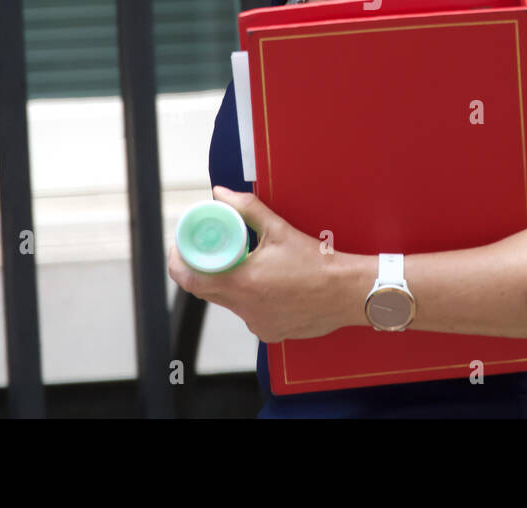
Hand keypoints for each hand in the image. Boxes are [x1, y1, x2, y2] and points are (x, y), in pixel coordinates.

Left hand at [167, 185, 356, 342]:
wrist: (346, 291)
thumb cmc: (317, 262)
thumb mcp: (279, 229)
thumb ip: (246, 209)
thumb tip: (220, 195)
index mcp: (243, 282)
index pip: (190, 279)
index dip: (180, 263)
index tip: (182, 249)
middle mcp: (245, 308)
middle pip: (207, 290)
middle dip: (206, 270)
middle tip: (214, 251)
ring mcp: (257, 323)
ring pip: (230, 302)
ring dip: (232, 284)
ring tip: (250, 265)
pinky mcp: (270, 332)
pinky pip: (250, 314)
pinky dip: (253, 300)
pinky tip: (270, 287)